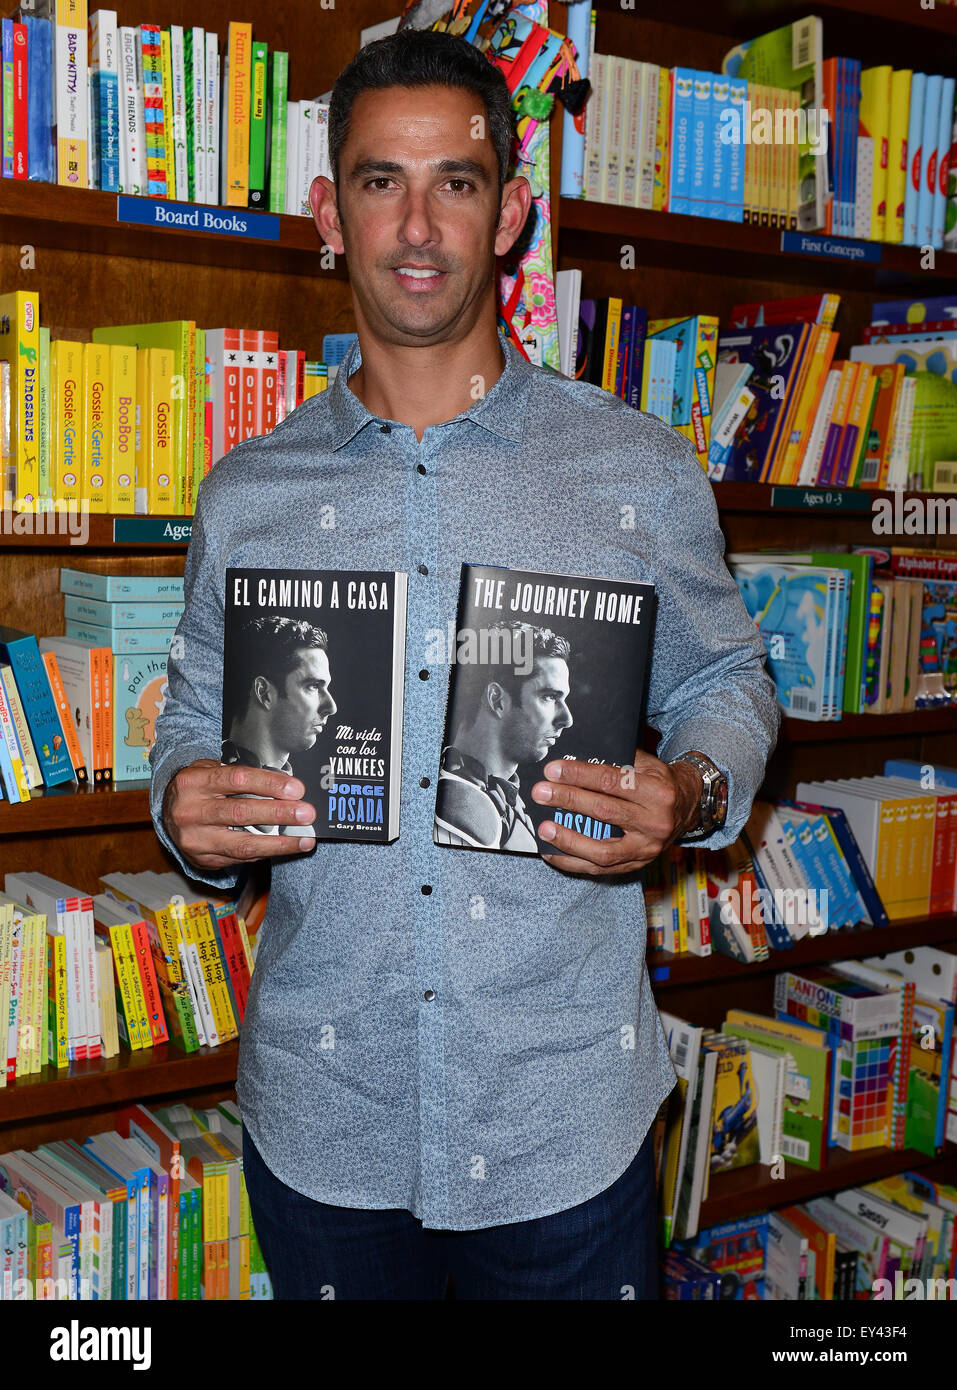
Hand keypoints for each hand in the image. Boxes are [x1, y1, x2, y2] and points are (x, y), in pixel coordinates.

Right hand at [162, 758, 316, 870]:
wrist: (166, 812)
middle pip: (241, 812)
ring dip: (279, 843)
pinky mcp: (202, 860)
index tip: (296, 789)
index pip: (237, 779)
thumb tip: (285, 786)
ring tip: (305, 839)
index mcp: (193, 782)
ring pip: (242, 844)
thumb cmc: (198, 787)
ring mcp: (195, 839)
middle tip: (307, 814)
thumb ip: (240, 776)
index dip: (269, 784)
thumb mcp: (210, 771)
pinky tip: (286, 847)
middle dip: (279, 813)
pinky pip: (240, 859)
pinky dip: (266, 853)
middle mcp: (190, 812)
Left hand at [529, 748, 702, 875]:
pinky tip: (551, 851)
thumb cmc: (658, 782)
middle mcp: (655, 823)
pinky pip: (600, 869)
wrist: (687, 809)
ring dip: (568, 840)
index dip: (579, 775)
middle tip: (540, 793)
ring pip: (602, 850)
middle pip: (604, 812)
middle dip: (568, 800)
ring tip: (543, 827)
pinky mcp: (636, 865)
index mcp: (657, 793)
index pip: (611, 782)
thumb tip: (572, 759)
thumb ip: (615, 761)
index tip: (553, 770)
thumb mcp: (646, 764)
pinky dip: (572, 862)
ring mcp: (646, 849)